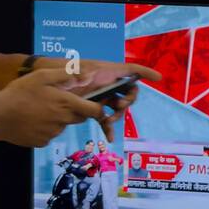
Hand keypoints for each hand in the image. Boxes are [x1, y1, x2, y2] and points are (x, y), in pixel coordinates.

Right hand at [0, 69, 107, 148]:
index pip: (95, 111)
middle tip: (56, 101)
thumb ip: (69, 75)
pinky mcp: (42, 142)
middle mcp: (64, 121)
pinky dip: (45, 128)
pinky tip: (31, 120)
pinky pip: (49, 134)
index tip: (94, 103)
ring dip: (58, 119)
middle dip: (74, 110)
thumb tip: (91, 75)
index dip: (98, 108)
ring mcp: (53, 133)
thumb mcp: (43, 76)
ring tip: (38, 109)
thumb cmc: (20, 92)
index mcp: (67, 104)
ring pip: (63, 125)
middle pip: (80, 118)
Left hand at [45, 60, 159, 141]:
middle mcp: (109, 83)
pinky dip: (108, 128)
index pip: (130, 70)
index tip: (158, 77)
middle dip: (129, 100)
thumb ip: (81, 72)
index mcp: (107, 72)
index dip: (145, 72)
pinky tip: (109, 138)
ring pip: (119, 107)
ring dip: (118, 115)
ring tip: (109, 120)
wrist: (50, 86)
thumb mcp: (72, 71)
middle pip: (129, 91)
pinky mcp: (94, 108)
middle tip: (120, 106)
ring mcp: (103, 96)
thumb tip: (89, 77)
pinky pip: (106, 119)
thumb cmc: (63, 73)